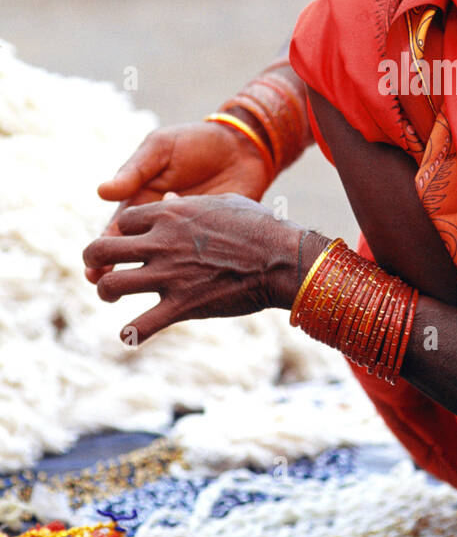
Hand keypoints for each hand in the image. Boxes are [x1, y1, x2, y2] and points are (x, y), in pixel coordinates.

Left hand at [82, 193, 306, 344]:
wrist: (283, 259)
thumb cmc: (260, 228)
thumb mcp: (223, 204)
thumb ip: (188, 206)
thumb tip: (167, 202)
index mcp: (170, 214)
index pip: (122, 221)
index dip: (122, 232)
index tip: (129, 243)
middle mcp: (161, 242)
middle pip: (101, 249)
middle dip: (94, 261)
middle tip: (101, 270)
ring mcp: (169, 275)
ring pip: (111, 285)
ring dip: (106, 292)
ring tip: (114, 297)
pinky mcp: (181, 306)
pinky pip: (139, 326)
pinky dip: (130, 333)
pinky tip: (132, 334)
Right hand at [85, 122, 272, 283]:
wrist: (243, 147)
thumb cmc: (196, 142)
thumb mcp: (162, 149)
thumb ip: (136, 170)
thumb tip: (102, 191)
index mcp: (142, 202)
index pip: (117, 231)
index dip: (104, 250)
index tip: (92, 268)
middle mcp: (159, 224)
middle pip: (133, 254)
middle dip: (117, 272)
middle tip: (105, 289)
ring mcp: (185, 236)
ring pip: (161, 265)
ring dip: (147, 280)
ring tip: (137, 294)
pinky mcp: (209, 241)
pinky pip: (194, 262)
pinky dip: (185, 276)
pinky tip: (180, 287)